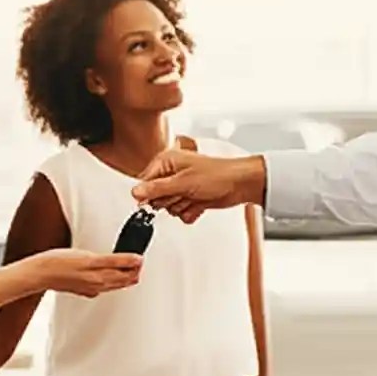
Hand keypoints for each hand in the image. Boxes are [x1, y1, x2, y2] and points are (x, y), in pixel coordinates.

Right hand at [31, 249, 142, 297]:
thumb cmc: (59, 262)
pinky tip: (108, 279)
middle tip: (139, 263)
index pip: (126, 272)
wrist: (40, 273)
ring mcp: (89, 287)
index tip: (141, 257)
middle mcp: (97, 284)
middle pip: (122, 280)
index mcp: (100, 276)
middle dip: (133, 272)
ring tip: (130, 270)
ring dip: (123, 277)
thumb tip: (135, 261)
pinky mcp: (82, 289)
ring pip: (113, 284)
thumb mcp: (89, 257)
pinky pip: (102, 287)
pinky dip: (110, 282)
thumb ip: (115, 260)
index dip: (136, 264)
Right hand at [130, 150, 264, 222]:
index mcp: (166, 162)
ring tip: (194, 197)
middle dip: (170, 201)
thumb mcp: (183, 182)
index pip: (144, 183)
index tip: (161, 197)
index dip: (151, 194)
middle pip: (155, 198)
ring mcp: (181, 187)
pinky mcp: (189, 199)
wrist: (241, 184)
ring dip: (181, 207)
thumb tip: (135, 192)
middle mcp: (171, 174)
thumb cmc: (217, 175)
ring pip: (168, 208)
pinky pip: (180, 213)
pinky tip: (200, 204)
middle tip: (183, 194)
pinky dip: (190, 212)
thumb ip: (157, 189)